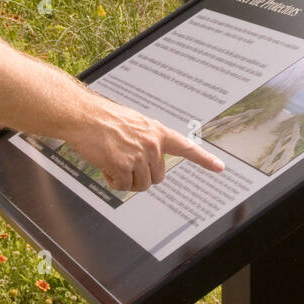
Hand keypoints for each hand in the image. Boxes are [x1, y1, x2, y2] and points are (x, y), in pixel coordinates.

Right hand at [71, 96, 223, 191]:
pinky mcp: (123, 166)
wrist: (84, 116)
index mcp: (157, 132)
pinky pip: (122, 186)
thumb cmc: (106, 119)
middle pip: (157, 178)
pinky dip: (113, 181)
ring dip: (126, 180)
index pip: (186, 147)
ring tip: (114, 161)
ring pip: (140, 185)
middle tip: (124, 161)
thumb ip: (149, 140)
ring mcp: (139, 155)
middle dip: (141, 175)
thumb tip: (152, 161)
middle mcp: (152, 144)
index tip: (219, 167)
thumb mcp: (136, 124)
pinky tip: (106, 166)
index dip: (204, 159)